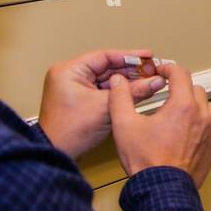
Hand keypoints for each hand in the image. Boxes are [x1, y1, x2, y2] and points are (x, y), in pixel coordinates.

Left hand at [37, 49, 166, 159]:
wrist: (56, 154)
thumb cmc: (69, 132)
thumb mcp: (106, 107)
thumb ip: (133, 92)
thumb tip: (154, 81)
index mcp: (69, 71)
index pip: (105, 56)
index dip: (130, 56)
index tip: (147, 57)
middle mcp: (69, 76)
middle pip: (107, 67)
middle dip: (130, 71)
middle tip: (151, 71)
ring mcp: (73, 88)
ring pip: (106, 80)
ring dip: (126, 82)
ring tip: (147, 82)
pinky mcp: (79, 100)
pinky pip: (102, 91)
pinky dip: (118, 92)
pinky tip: (134, 93)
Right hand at [108, 62, 210, 185]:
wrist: (162, 191)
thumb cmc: (147, 161)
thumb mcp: (124, 125)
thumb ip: (120, 98)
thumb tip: (118, 82)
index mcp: (183, 105)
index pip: (180, 73)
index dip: (168, 68)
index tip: (160, 71)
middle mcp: (200, 117)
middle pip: (196, 89)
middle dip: (181, 86)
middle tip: (166, 91)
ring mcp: (208, 134)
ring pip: (206, 109)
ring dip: (193, 105)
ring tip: (176, 111)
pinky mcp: (210, 150)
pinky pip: (207, 130)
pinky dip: (197, 126)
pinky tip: (182, 134)